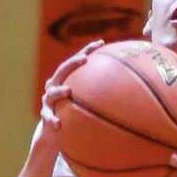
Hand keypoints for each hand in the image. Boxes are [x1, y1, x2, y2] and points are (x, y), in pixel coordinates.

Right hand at [35, 40, 102, 156]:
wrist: (52, 133)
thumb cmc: (73, 115)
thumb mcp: (86, 104)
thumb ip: (102, 96)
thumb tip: (130, 94)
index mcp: (66, 79)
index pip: (77, 61)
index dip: (88, 50)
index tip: (101, 43)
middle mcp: (55, 86)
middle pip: (62, 71)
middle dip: (72, 63)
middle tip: (83, 59)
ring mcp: (48, 101)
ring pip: (51, 93)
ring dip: (59, 91)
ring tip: (68, 90)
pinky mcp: (45, 115)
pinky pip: (47, 116)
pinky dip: (52, 119)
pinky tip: (58, 124)